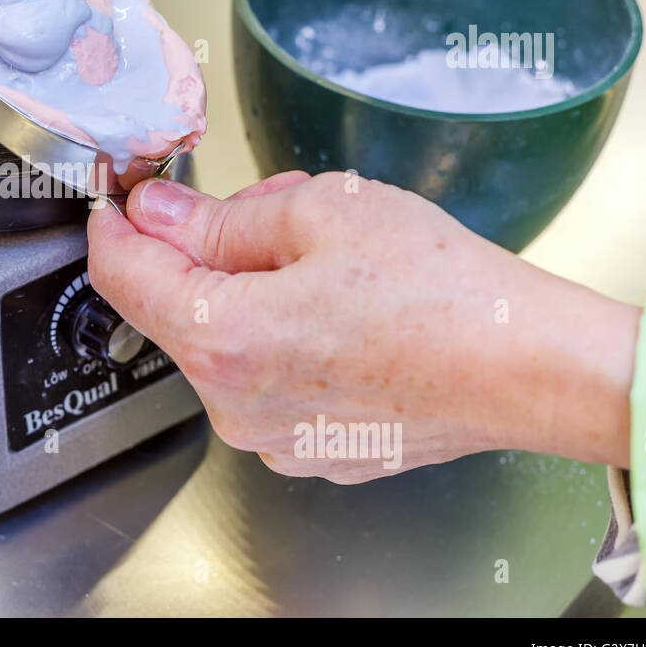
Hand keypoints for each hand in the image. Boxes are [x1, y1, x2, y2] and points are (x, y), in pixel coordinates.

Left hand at [87, 171, 639, 481]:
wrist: (532, 371)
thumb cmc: (446, 294)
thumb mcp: (319, 210)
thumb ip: (218, 215)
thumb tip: (157, 213)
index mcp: (224, 340)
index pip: (122, 275)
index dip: (113, 225)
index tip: (118, 198)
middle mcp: (233, 405)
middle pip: (176, 307)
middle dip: (207, 248)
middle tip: (273, 205)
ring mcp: (271, 437)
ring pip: (223, 341)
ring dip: (249, 290)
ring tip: (326, 257)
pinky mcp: (307, 449)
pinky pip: (264, 378)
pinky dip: (281, 335)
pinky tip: (341, 308)